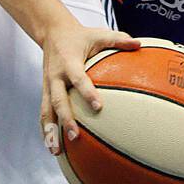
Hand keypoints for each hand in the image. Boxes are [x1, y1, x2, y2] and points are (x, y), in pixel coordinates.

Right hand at [40, 14, 140, 153]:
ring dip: (50, 131)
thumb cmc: (81, 36)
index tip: (99, 107)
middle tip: (76, 136)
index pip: (78, 78)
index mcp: (69, 62)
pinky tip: (52, 148)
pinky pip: (44, 113)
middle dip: (66, 118)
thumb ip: (118, 39)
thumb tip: (139, 44)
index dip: (87, 92)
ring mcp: (48, 85)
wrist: (52, 32)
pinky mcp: (45, 92)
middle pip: (58, 100)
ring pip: (46, 111)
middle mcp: (56, 76)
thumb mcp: (98, 34)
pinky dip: (46, 131)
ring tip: (56, 151)